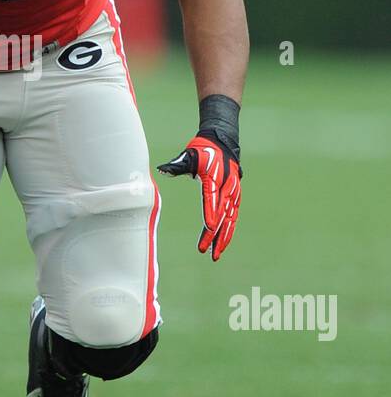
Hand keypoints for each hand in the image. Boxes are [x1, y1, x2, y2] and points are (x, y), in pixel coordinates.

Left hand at [157, 134, 241, 260]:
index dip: (211, 214)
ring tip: (215, 254)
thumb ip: (177, 164)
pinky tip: (221, 243)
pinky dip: (229, 230)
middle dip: (215, 235)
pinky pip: (233, 216)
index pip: (212, 199)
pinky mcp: (235, 196)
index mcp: (216, 178)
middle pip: (222, 214)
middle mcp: (228, 187)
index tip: (209, 228)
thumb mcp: (189, 154)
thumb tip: (162, 169)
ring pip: (230, 219)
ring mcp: (233, 193)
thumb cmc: (203, 149)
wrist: (222, 142)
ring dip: (224, 237)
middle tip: (206, 251)